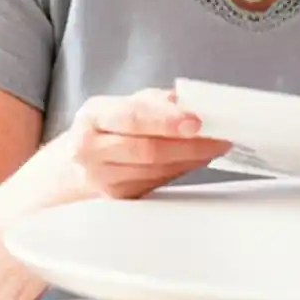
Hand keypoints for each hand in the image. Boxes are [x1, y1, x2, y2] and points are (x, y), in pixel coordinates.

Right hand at [61, 89, 232, 198]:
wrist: (81, 159)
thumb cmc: (113, 125)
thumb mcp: (131, 103)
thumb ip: (161, 102)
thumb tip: (195, 105)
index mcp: (94, 115)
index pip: (133, 118)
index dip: (167, 121)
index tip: (197, 122)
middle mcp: (90, 148)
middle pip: (147, 150)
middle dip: (189, 145)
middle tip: (219, 139)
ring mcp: (100, 177)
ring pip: (155, 170)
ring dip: (191, 159)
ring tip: (215, 147)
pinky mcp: (116, 197)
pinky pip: (156, 183)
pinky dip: (182, 170)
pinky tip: (197, 159)